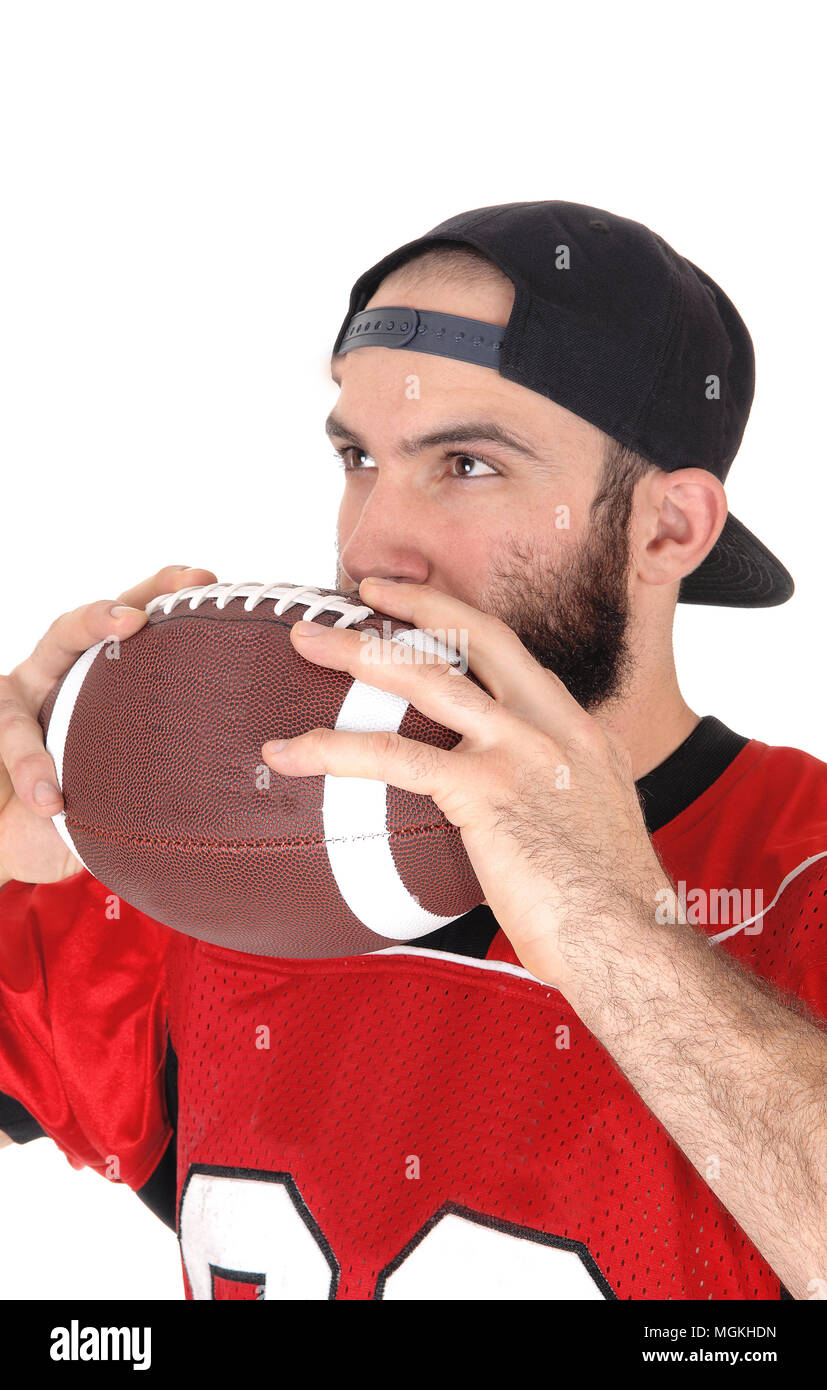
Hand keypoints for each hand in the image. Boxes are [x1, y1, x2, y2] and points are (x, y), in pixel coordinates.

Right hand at [0, 564, 216, 887]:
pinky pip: (8, 744)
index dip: (164, 588)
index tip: (204, 578)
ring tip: (78, 747)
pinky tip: (51, 800)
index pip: (134, 612)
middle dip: (99, 617)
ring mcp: (19, 701)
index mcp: (103, 665)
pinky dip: (31, 772)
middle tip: (132, 621)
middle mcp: (58, 670)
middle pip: (71, 629)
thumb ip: (185, 745)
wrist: (29, 834)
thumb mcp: (147, 767)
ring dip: (48, 728)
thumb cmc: (101, 793)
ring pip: (19, 697)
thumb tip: (273, 752)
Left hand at [261, 578, 669, 986]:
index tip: (427, 613)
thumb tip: (501, 825)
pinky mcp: (486, 791)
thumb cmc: (605, 912)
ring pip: (428, 676)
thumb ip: (544, 807)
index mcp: (579, 733)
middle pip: (478, 636)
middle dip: (417, 603)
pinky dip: (333, 749)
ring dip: (358, 652)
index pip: (516, 659)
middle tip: (365, 589)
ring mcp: (521, 752)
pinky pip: (393, 756)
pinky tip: (290, 754)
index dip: (466, 627)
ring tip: (304, 640)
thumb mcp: (586, 834)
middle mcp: (554, 727)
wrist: (631, 942)